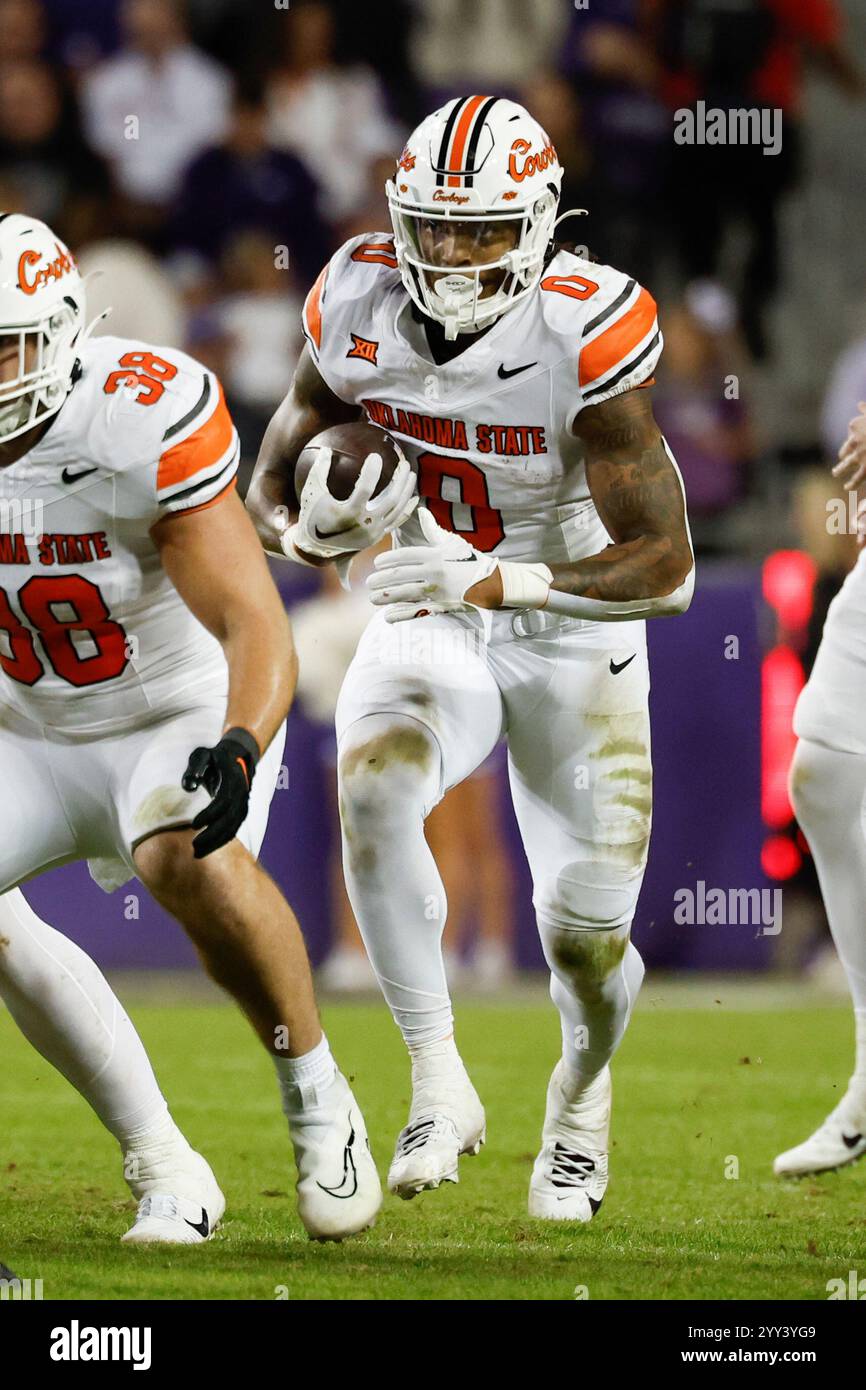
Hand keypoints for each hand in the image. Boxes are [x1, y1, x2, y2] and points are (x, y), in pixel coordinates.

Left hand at [182, 728, 259, 858]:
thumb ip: (194, 768)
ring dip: (216, 842)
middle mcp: (242, 794)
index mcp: (233, 779)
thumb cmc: (214, 757)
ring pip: (233, 828)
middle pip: (230, 819)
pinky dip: (221, 841)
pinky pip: (233, 830)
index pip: (224, 801)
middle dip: (213, 835)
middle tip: (193, 847)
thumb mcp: (201, 755)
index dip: (210, 815)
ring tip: (197, 854)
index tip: (193, 825)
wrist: (237, 756)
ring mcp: (243, 804)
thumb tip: (188, 787)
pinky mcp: (241, 812)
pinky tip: (206, 849)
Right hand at [283, 446, 417, 562]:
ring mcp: (374, 532)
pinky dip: (406, 509)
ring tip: (411, 474)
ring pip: (397, 510)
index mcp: (348, 513)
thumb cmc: (313, 516)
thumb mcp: (312, 492)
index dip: (372, 471)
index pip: (365, 489)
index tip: (375, 456)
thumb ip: (319, 470)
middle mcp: (364, 524)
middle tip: (404, 463)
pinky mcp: (377, 536)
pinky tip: (414, 497)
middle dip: (400, 480)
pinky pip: (396, 522)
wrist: (316, 548)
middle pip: (390, 499)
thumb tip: (327, 449)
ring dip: (406, 491)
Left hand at [368, 508, 499, 622]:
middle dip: (381, 580)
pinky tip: (387, 616)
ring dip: (386, 597)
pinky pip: (417, 611)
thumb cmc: (470, 561)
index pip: (405, 555)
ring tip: (372, 598)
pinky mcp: (442, 606)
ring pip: (405, 594)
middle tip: (368, 583)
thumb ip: (432, 529)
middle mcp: (435, 572)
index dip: (388, 559)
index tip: (376, 563)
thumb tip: (421, 510)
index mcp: (435, 555)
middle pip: (401, 576)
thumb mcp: (451, 543)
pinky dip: (401, 614)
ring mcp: (438, 591)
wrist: (492, 583)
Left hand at [832, 402, 865, 490]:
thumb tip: (859, 404)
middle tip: (838, 465)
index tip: (847, 450)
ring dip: (839, 470)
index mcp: (855, 427)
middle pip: (844, 452)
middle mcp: (854, 441)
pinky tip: (847, 487)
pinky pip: (856, 478)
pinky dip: (851, 484)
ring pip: (845, 466)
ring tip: (835, 473)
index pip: (850, 439)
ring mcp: (859, 455)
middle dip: (842, 457)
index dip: (849, 446)